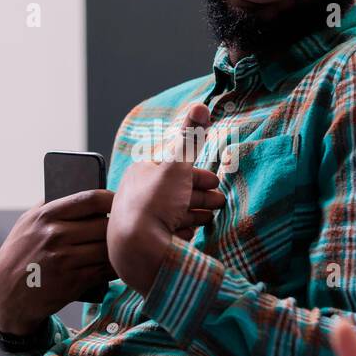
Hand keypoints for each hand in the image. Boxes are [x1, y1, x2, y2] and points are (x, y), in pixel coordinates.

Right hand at [0, 189, 115, 335]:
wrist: (5, 294)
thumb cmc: (20, 255)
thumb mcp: (27, 223)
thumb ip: (52, 205)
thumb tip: (86, 188)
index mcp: (46, 215)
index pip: (91, 199)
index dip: (113, 198)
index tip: (122, 200)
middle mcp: (55, 235)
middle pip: (104, 224)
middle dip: (119, 226)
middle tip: (129, 226)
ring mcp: (65, 260)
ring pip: (107, 249)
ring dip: (120, 248)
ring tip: (126, 245)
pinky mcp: (73, 282)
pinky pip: (105, 271)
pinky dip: (115, 267)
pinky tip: (118, 264)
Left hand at [107, 102, 224, 292]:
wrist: (138, 250)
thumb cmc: (155, 202)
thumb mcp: (176, 165)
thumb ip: (191, 137)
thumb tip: (201, 105)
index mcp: (140, 175)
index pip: (172, 170)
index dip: (196, 174)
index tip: (215, 181)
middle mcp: (135, 197)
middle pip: (174, 193)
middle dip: (199, 195)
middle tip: (220, 201)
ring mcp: (138, 224)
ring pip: (170, 214)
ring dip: (193, 213)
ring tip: (211, 218)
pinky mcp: (143, 247)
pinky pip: (164, 236)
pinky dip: (180, 232)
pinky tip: (190, 234)